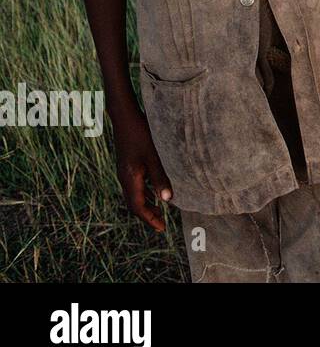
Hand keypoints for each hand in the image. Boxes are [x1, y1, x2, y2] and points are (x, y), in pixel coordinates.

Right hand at [112, 106, 171, 231]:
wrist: (125, 118)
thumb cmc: (142, 135)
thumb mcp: (155, 156)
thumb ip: (161, 178)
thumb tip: (168, 200)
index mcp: (130, 178)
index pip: (138, 207)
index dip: (150, 219)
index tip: (161, 229)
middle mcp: (125, 177)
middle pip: (134, 204)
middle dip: (147, 215)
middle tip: (161, 225)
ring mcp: (124, 171)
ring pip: (134, 195)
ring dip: (146, 205)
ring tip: (159, 212)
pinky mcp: (127, 165)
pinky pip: (135, 185)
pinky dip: (145, 193)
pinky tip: (155, 192)